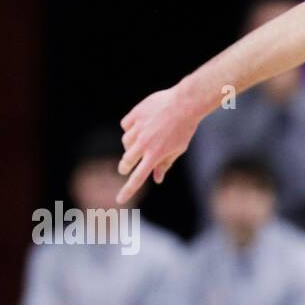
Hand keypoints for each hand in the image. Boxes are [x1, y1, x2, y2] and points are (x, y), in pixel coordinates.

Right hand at [117, 85, 204, 203]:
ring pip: (125, 142)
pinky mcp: (135, 115)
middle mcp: (144, 143)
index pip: (138, 177)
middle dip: (124, 167)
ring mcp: (138, 128)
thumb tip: (156, 179)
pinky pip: (126, 125)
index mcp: (155, 155)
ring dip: (130, 145)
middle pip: (126, 161)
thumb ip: (165, 164)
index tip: (119, 200)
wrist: (185, 104)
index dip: (128, 190)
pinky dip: (130, 128)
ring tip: (142, 141)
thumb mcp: (178, 149)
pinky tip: (140, 125)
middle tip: (124, 168)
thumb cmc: (184, 129)